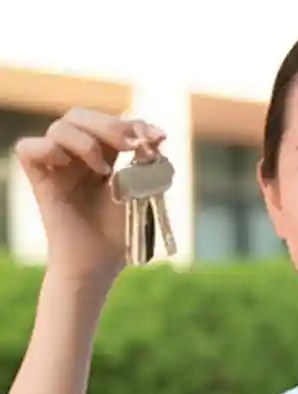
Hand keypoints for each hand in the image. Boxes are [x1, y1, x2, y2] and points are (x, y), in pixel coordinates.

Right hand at [13, 108, 165, 285]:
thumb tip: (154, 138)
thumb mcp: (143, 192)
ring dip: (86, 141)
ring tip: (104, 170)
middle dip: (110, 125)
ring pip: (59, 127)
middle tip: (131, 146)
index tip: (158, 137)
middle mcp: (76, 156)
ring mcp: (56, 165)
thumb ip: (148, 164)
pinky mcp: (38, 178)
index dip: (134, 124)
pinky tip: (68, 166)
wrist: (100, 262)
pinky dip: (49, 149)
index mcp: (103, 156)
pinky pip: (28, 147)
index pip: (112, 123)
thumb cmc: (121, 232)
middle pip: (81, 116)